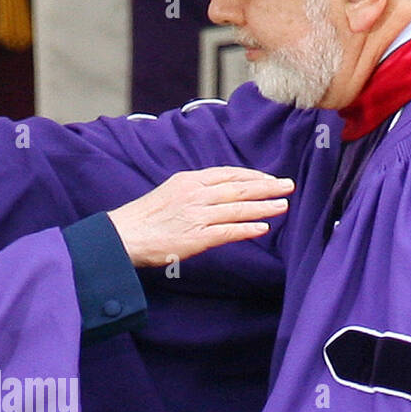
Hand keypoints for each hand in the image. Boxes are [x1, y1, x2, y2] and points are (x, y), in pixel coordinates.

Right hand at [107, 167, 293, 266]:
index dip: (251, 176)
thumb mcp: (168, 193)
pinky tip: (263, 227)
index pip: (227, 174)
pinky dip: (247, 229)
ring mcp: (197, 215)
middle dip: (266, 186)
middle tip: (287, 185)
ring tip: (283, 205)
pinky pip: (228, 231)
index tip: (267, 179)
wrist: (123, 236)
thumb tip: (214, 195)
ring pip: (238, 208)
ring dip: (263, 206)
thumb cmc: (142, 218)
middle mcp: (196, 194)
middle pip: (238, 188)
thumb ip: (192, 191)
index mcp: (188, 181)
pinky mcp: (197, 237)